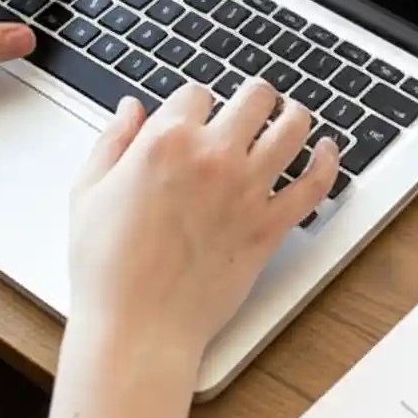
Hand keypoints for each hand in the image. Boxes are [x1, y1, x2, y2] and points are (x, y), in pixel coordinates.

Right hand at [50, 81, 338, 417]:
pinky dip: (328, 162)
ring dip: (294, 115)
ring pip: (293, 127)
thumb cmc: (106, 268)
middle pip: (255, 96)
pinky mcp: (270, 225)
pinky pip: (315, 185)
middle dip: (254, 96)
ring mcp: (247, 190)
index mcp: (165, 142)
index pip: (197, 92)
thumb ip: (113, 142)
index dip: (196, 101)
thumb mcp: (88, 192)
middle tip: (253, 105)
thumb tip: (130, 108)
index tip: (197, 114)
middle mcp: (213, 157)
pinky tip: (328, 150)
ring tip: (291, 116)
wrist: (138, 325)